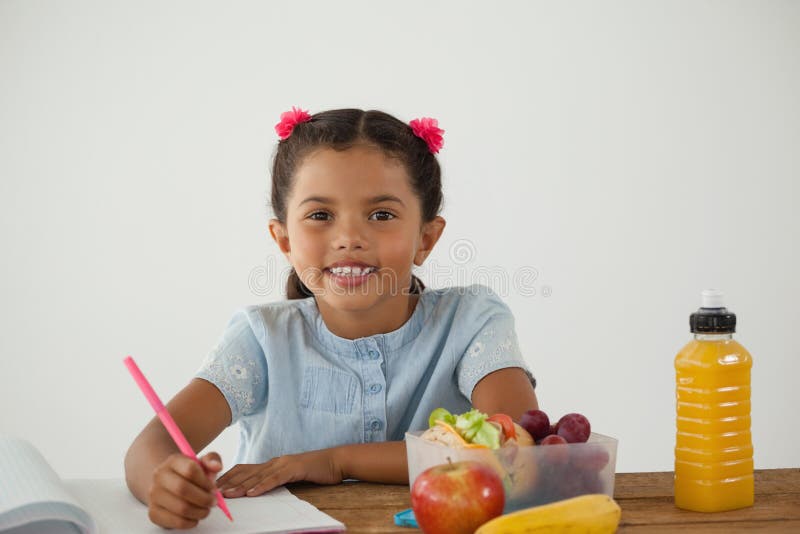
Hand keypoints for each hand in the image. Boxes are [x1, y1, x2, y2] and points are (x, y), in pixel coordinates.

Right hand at [147, 452, 222, 528]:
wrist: (169, 486)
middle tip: (212, 502)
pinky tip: (195, 517)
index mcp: (173, 461)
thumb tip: (216, 466)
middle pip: (182, 489)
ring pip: (180, 508)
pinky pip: (176, 521)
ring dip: (199, 511)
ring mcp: (154, 495)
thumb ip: (212, 460)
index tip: (213, 488)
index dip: (205, 481)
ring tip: (205, 510)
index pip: (190, 469)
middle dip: (203, 498)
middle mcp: (160, 476)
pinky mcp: (154, 513)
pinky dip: (190, 522)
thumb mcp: (203, 463)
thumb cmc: (190, 475)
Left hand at [217, 449, 343, 496]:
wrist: (335, 462)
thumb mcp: (290, 476)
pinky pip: (275, 479)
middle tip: (212, 491)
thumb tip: (257, 491)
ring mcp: (284, 464)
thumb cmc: (314, 471)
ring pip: (257, 475)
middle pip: (246, 472)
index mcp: (271, 464)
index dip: (228, 477)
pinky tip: (252, 492)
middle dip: (228, 482)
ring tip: (226, 495)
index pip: (244, 469)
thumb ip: (274, 480)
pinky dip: (262, 485)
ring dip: (241, 485)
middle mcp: (274, 462)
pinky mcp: (294, 468)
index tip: (213, 487)